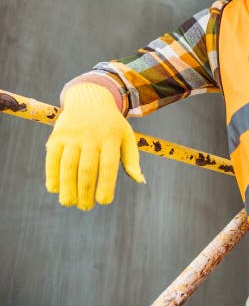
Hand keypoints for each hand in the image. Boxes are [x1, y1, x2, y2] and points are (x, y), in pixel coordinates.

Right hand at [46, 83, 144, 209]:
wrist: (90, 98)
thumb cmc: (111, 124)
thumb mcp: (126, 136)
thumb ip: (132, 158)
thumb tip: (140, 180)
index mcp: (111, 138)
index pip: (108, 165)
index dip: (105, 184)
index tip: (104, 202)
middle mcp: (92, 136)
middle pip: (87, 168)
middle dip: (85, 190)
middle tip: (85, 207)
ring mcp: (73, 135)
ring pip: (69, 164)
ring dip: (67, 186)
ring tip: (69, 203)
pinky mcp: (58, 135)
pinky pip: (53, 157)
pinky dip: (52, 174)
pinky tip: (54, 189)